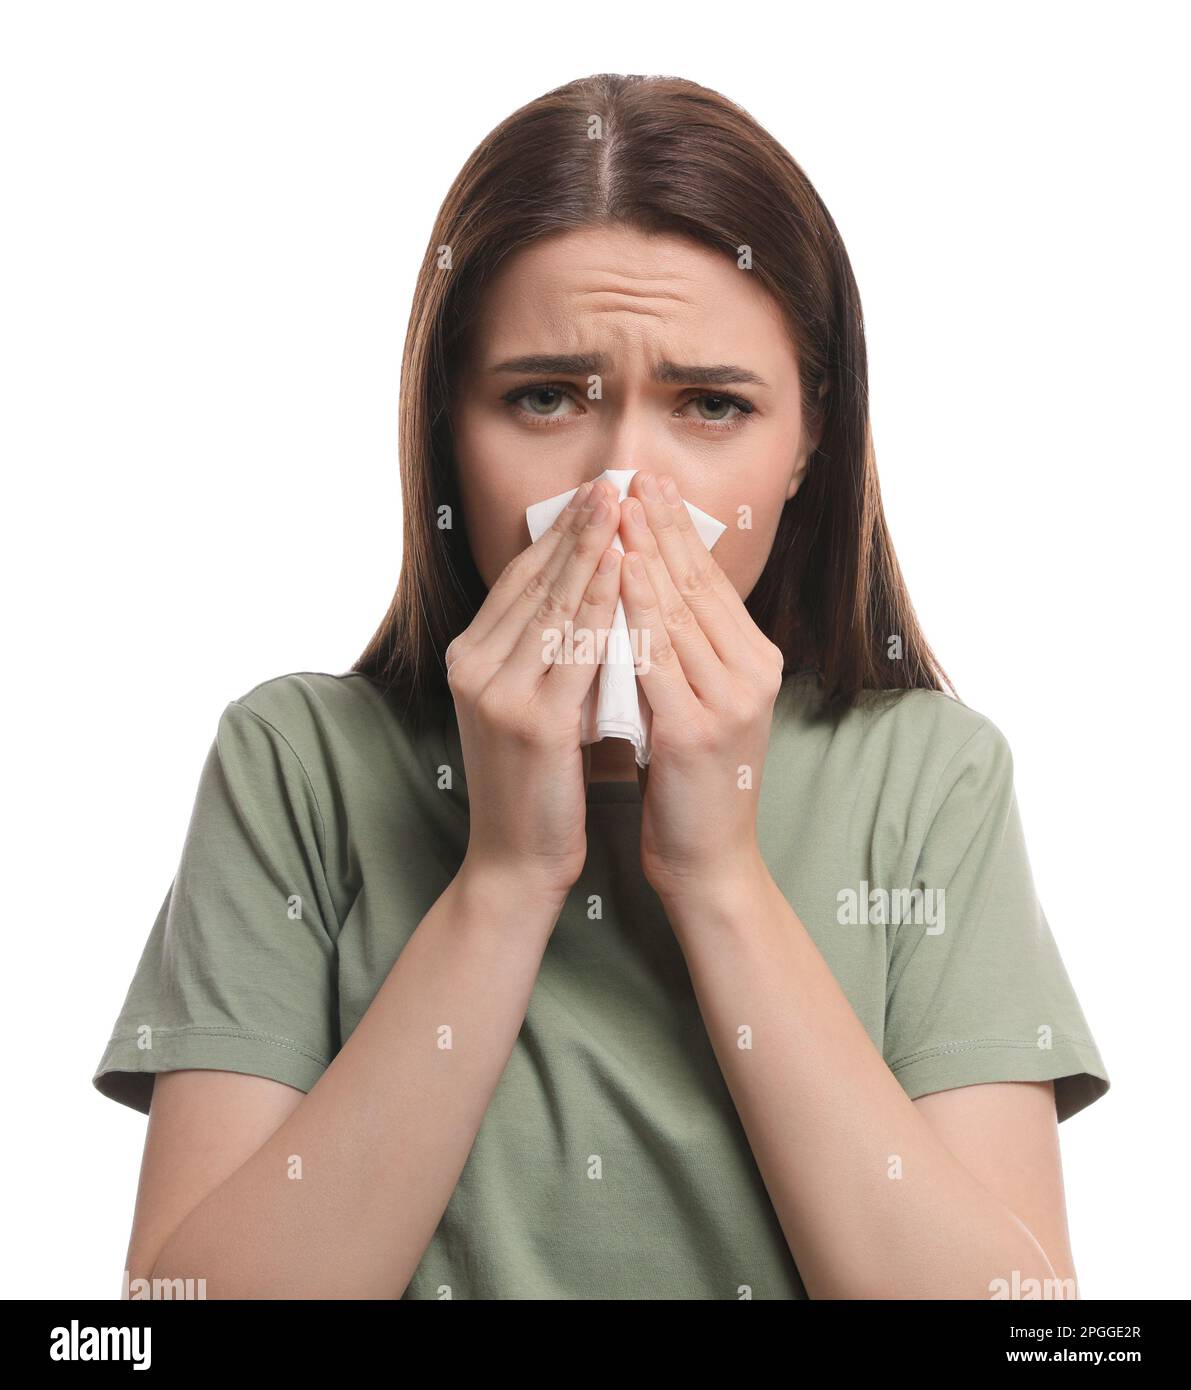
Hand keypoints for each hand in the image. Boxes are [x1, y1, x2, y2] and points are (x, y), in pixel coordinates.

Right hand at [446, 478, 621, 902]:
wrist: (517, 860)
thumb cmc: (535, 785)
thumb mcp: (528, 705)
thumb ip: (542, 654)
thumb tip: (582, 595)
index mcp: (471, 659)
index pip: (519, 581)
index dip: (557, 535)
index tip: (594, 496)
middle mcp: (476, 667)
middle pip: (533, 581)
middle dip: (575, 527)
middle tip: (611, 478)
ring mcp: (499, 692)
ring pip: (553, 604)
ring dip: (591, 548)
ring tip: (620, 502)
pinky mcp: (532, 722)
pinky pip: (575, 647)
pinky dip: (600, 600)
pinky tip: (623, 566)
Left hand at [616, 471, 783, 899]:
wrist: (708, 860)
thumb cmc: (689, 782)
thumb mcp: (693, 702)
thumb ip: (679, 651)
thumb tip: (645, 592)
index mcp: (753, 661)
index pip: (709, 582)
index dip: (677, 531)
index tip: (648, 486)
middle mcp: (751, 672)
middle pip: (697, 585)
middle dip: (662, 526)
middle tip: (634, 475)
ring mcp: (728, 700)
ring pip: (679, 611)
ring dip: (645, 554)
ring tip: (619, 508)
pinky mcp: (697, 730)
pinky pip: (658, 658)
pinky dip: (636, 612)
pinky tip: (616, 576)